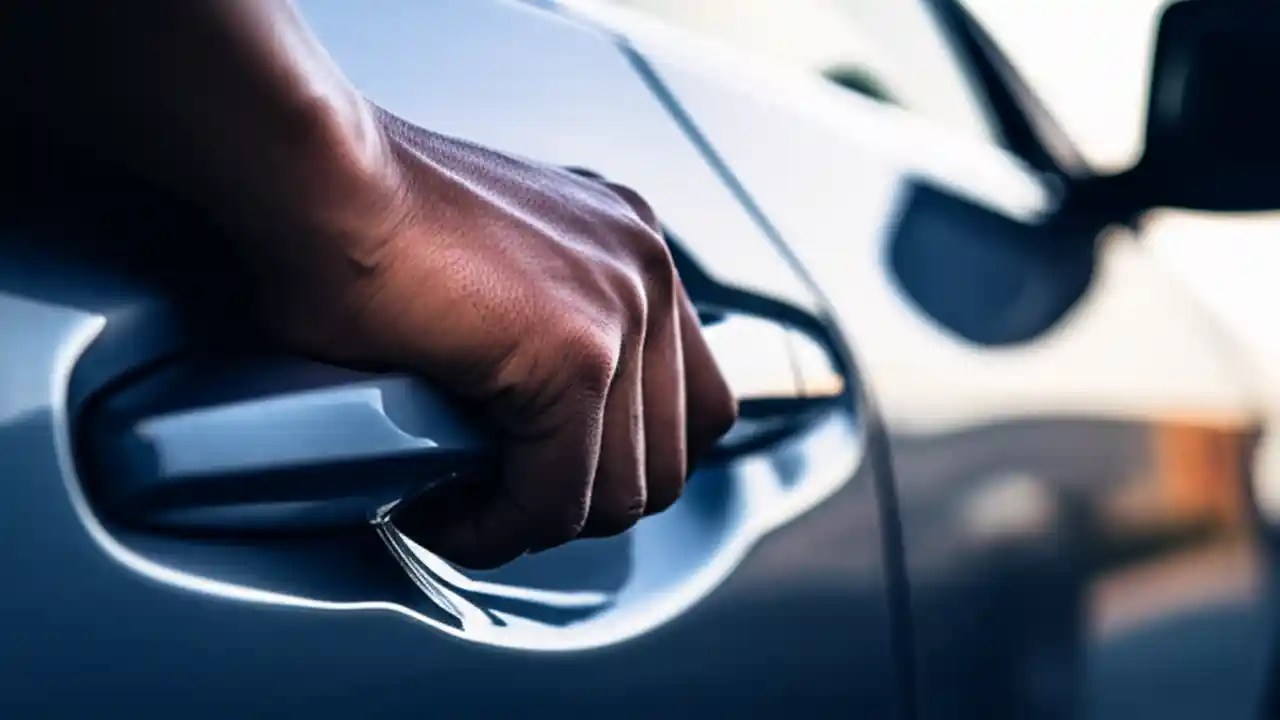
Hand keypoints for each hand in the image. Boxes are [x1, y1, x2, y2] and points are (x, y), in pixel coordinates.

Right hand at [250, 110, 736, 567]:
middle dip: (580, 503)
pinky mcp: (575, 357)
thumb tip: (541, 425)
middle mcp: (645, 269)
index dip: (626, 464)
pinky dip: (495, 528)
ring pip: (618, 494)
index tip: (547, 478)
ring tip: (461, 510)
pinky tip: (441, 512)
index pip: (694, 403)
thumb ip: (538, 325)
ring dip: (534, 522)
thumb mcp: (485, 266)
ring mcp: (621, 310)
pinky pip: (554, 497)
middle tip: (495, 503)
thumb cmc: (357, 216)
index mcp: (631, 247)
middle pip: (670, 456)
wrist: (307, 178)